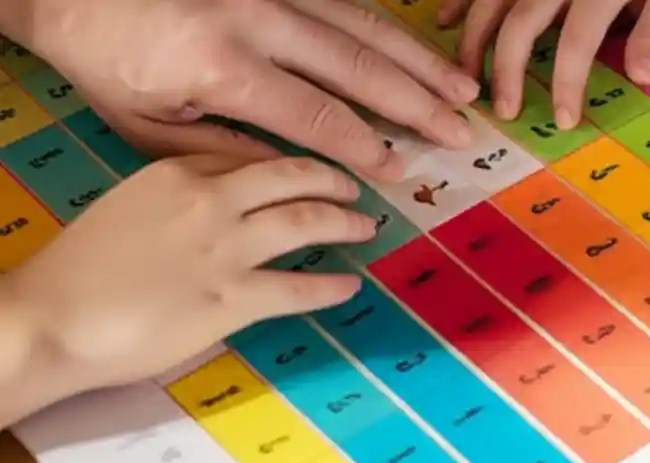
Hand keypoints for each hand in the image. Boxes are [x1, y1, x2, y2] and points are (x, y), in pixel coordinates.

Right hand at [2, 155, 370, 403]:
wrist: (55, 318)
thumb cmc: (81, 272)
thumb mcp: (128, 209)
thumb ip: (176, 201)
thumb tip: (220, 210)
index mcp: (176, 172)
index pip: (248, 159)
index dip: (286, 167)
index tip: (307, 175)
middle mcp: (209, 200)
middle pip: (290, 178)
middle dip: (332, 180)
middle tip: (354, 189)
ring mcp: (226, 249)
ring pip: (306, 222)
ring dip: (344, 222)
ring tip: (366, 227)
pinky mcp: (235, 298)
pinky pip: (299, 288)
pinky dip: (331, 287)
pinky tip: (349, 286)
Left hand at [19, 0, 480, 181]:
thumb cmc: (105, 60)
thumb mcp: (150, 125)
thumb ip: (226, 153)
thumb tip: (292, 176)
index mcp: (223, 64)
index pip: (317, 114)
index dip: (366, 146)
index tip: (401, 171)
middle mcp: (256, 16)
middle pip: (359, 65)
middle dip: (418, 103)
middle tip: (461, 132)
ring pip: (362, 22)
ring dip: (418, 59)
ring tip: (462, 89)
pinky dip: (386, 27)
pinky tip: (417, 50)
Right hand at [437, 0, 649, 127]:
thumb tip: (643, 77)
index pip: (577, 41)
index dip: (568, 83)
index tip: (564, 120)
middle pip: (522, 23)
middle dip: (507, 69)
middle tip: (504, 110)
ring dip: (474, 38)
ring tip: (466, 78)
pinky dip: (462, 0)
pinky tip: (445, 22)